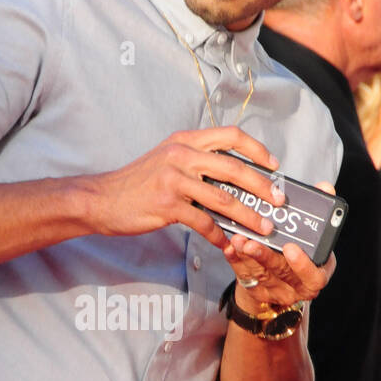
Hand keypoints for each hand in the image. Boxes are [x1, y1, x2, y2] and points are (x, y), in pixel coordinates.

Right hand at [86, 126, 283, 245]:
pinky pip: (203, 223)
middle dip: (262, 186)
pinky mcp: (167, 205)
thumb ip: (195, 162)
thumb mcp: (166, 160)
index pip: (230, 136)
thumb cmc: (136, 184)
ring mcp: (174, 180)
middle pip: (234, 168)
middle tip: (279, 200)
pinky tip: (227, 245)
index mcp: (185, 140)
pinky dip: (219, 236)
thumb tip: (231, 177)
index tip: (273, 165)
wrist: (101, 199)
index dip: (256, 149)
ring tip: (264, 227)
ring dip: (248, 216)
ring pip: (224, 199)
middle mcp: (181, 155)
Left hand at [223, 180, 336, 308]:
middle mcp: (297, 286)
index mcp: (316, 274)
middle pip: (281, 272)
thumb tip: (325, 187)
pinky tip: (230, 247)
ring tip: (238, 239)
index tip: (290, 247)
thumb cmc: (301, 251)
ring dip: (247, 256)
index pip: (313, 276)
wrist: (283, 276)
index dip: (302, 264)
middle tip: (252, 242)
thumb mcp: (314, 236)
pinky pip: (244, 276)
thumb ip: (320, 212)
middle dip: (265, 256)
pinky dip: (236, 261)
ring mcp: (275, 290)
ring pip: (260, 273)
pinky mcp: (256, 291)